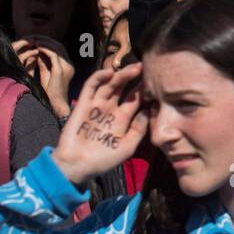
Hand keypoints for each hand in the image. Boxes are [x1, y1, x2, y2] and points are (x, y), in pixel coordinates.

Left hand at [13, 40, 74, 117]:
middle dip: (46, 39)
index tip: (36, 39)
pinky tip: (37, 47)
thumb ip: (44, 63)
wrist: (56, 105)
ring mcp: (66, 67)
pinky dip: (45, 49)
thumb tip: (38, 53)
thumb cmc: (49, 93)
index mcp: (67, 66)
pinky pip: (54, 55)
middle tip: (34, 36)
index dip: (48, 42)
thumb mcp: (46, 74)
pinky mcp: (60, 71)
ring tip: (34, 39)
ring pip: (57, 48)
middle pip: (59, 46)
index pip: (59, 48)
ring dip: (45, 42)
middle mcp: (69, 65)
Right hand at [51, 64, 144, 187]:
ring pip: (109, 84)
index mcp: (122, 119)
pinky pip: (90, 87)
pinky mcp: (83, 104)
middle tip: (144, 67)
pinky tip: (109, 72)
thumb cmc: (104, 160)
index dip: (144, 90)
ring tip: (134, 68)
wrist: (78, 166)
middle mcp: (110, 109)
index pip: (135, 99)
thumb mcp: (128, 146)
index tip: (155, 80)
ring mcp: (96, 106)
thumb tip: (149, 110)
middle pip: (123, 88)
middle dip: (133, 77)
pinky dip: (98, 78)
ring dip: (120, 74)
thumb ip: (139, 129)